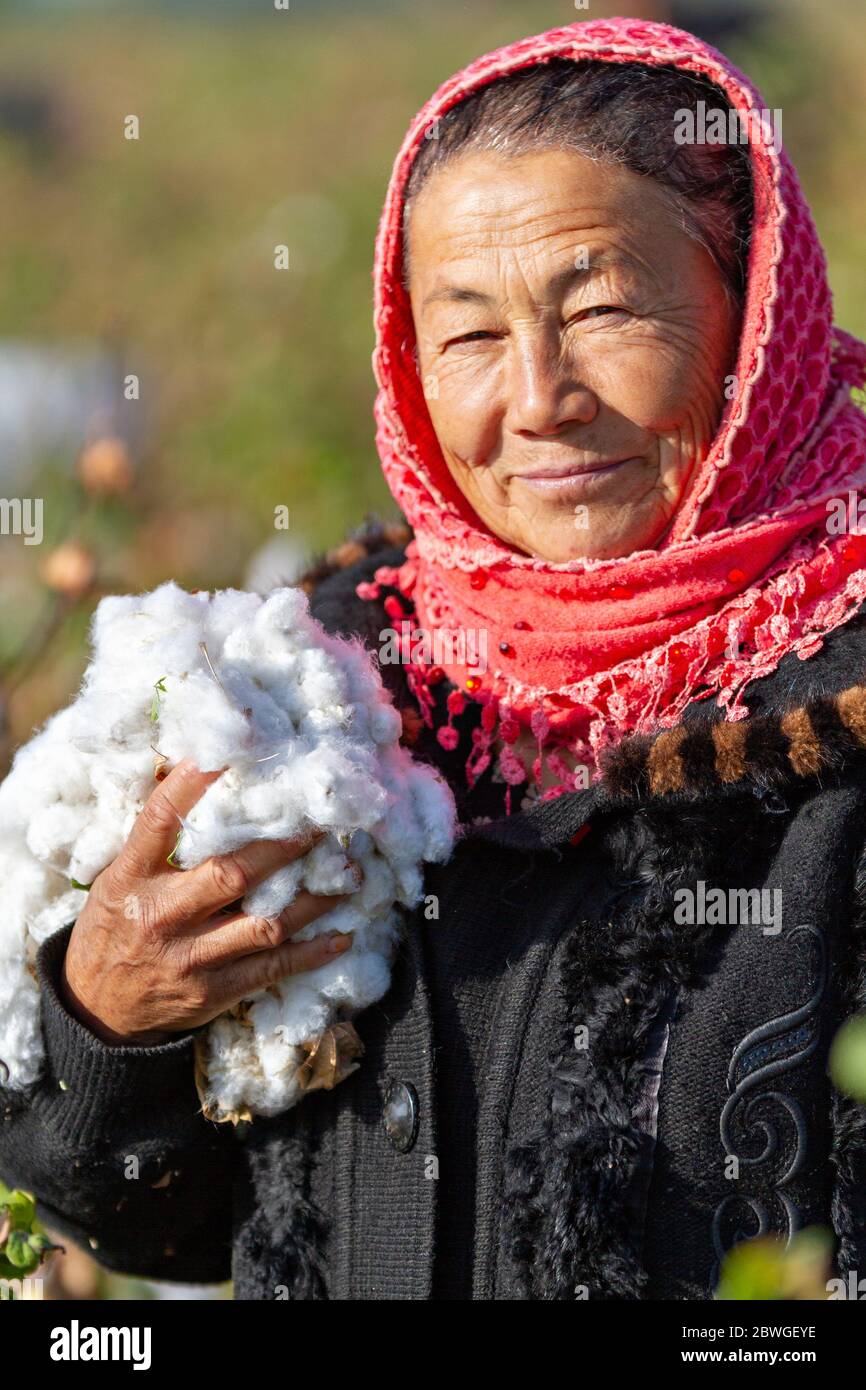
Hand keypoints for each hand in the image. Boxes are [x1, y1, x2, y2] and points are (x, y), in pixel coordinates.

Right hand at [60, 758, 354, 1045]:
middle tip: (323, 823)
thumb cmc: (116, 928)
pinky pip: (271, 969)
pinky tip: (341, 937)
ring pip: (264, 923)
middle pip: (231, 872)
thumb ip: (156, 841)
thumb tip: (198, 777)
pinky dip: (311, 952)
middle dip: (284, 845)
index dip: (194, 784)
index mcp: (132, 878)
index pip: (162, 821)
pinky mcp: (211, 992)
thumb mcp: (119, 880)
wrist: (98, 1010)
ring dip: (313, 899)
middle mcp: (161, 915)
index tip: (231, 754)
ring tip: (348, 875)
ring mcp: (189, 957)